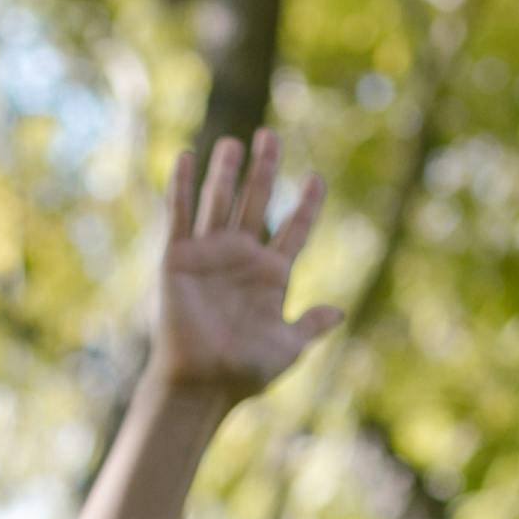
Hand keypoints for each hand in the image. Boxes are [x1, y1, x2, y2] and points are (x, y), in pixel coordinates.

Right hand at [148, 133, 338, 405]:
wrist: (200, 382)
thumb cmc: (243, 371)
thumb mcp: (287, 348)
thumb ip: (310, 326)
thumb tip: (339, 311)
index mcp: (271, 275)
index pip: (293, 229)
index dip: (306, 205)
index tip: (318, 178)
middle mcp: (241, 257)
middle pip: (256, 202)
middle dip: (264, 169)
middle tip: (271, 135)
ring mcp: (209, 255)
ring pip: (219, 202)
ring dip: (226, 172)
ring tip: (235, 142)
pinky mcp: (178, 258)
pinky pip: (179, 216)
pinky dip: (181, 187)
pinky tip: (186, 158)